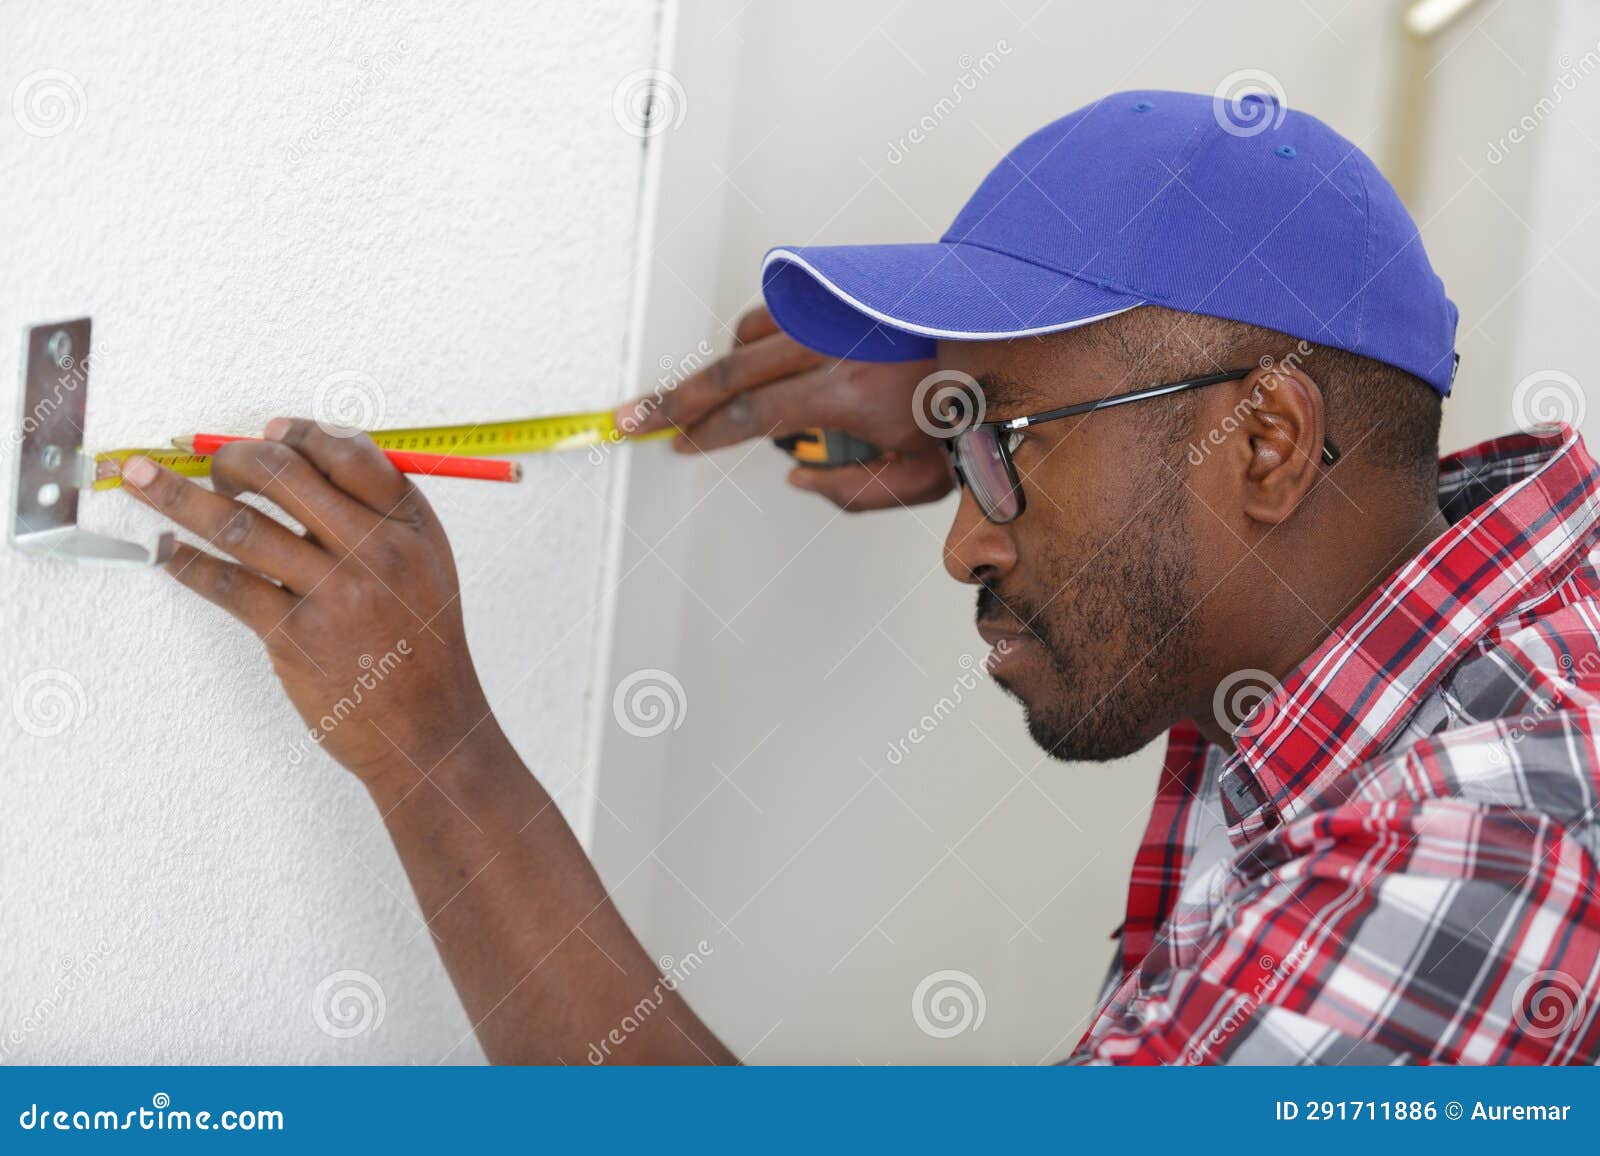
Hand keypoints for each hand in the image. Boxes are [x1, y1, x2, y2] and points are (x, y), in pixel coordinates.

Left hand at [120, 418, 495, 786]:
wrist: (429, 728)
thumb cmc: (422, 647)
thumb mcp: (427, 565)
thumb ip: (380, 516)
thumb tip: (302, 467)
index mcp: (411, 526)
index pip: (348, 453)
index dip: (299, 433)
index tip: (266, 432)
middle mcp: (376, 552)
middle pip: (286, 476)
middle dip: (233, 459)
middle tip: (212, 463)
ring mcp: (335, 593)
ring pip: (240, 525)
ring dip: (179, 497)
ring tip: (145, 482)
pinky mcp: (296, 636)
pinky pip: (226, 584)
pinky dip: (187, 563)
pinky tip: (170, 553)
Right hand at [620, 305, 953, 510]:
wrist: (1017, 332)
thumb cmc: (978, 404)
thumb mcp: (924, 477)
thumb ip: (854, 491)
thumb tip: (801, 476)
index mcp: (849, 394)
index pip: (750, 418)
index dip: (704, 435)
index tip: (680, 445)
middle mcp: (835, 345)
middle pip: (730, 371)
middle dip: (677, 398)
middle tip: (639, 414)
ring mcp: (839, 310)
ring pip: (751, 332)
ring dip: (725, 364)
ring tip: (716, 394)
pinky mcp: (848, 288)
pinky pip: (782, 305)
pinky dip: (759, 330)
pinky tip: (761, 352)